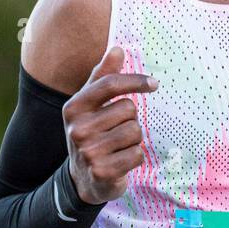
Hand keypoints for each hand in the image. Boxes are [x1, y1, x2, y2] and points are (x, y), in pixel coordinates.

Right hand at [63, 45, 157, 203]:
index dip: (135, 81)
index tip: (154, 84)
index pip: (109, 84)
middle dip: (130, 119)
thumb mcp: (90, 106)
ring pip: (135, 132)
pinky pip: (137, 154)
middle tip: (116, 131)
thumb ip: (103, 77)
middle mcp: (78, 128)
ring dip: (133, 139)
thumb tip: (117, 48)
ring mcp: (88, 152)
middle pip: (128, 109)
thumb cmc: (92, 134)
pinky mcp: (102, 172)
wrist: (83, 179)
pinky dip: (135, 157)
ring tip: (118, 147)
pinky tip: (120, 162)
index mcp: (74, 107)